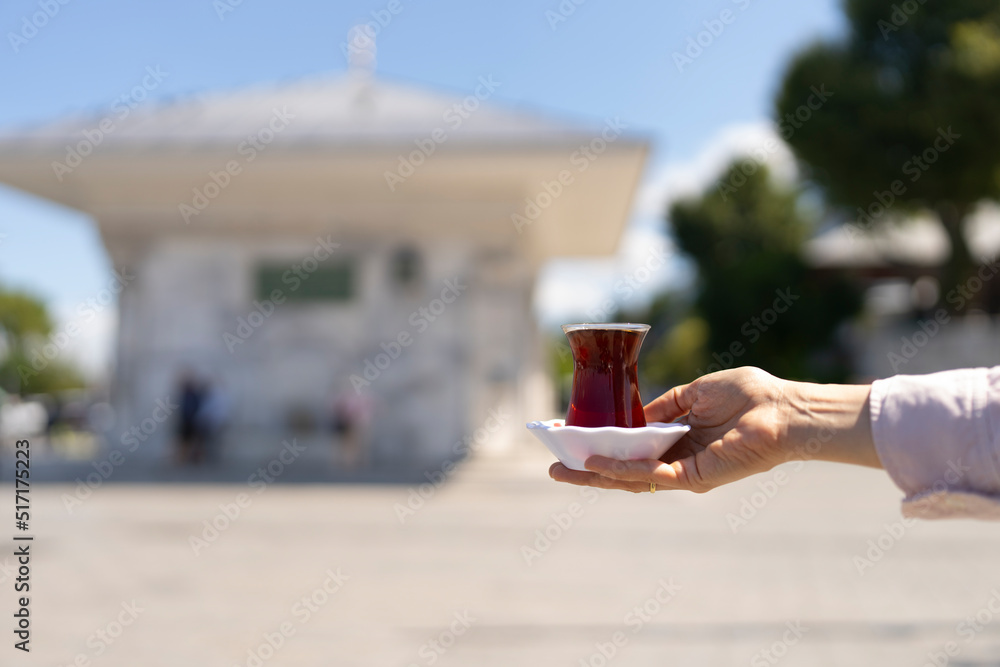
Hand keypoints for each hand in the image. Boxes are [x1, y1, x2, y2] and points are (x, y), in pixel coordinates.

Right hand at [548, 367, 875, 493]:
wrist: (782, 409)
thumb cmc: (748, 396)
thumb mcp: (694, 393)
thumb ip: (664, 406)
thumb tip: (634, 415)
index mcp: (678, 439)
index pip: (632, 448)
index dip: (603, 444)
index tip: (572, 438)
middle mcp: (677, 459)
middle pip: (624, 469)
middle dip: (588, 467)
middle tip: (554, 463)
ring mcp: (684, 471)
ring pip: (630, 478)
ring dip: (595, 474)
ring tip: (563, 468)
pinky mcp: (693, 478)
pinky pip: (649, 476)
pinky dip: (620, 470)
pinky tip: (595, 464)